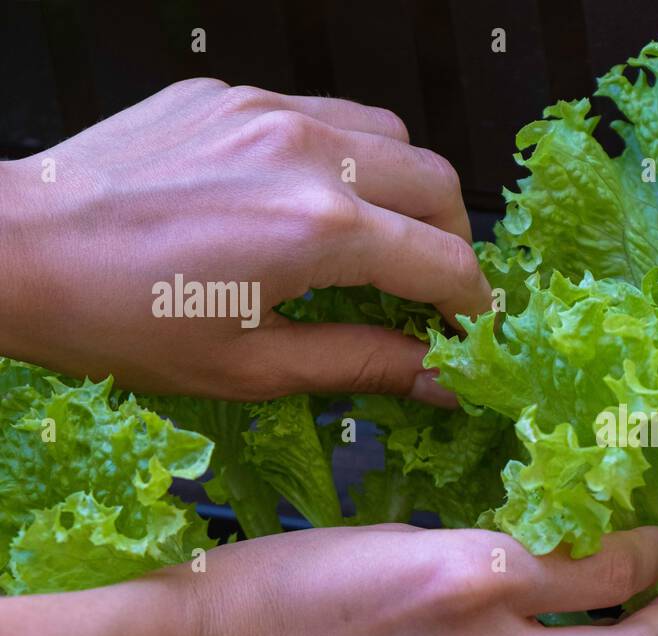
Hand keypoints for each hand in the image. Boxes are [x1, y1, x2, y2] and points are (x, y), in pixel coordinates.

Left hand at [0, 78, 490, 404]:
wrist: (12, 249)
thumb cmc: (118, 320)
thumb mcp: (250, 366)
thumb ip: (363, 365)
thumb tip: (439, 379)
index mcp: (319, 228)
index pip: (443, 262)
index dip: (471, 306)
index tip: (469, 333)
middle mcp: (307, 151)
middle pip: (437, 183)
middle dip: (453, 241)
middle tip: (432, 291)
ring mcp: (268, 110)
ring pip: (390, 135)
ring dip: (407, 191)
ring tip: (379, 241)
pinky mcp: (230, 95)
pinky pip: (325, 115)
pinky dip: (346, 160)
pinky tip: (307, 203)